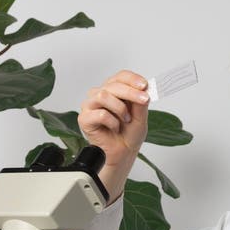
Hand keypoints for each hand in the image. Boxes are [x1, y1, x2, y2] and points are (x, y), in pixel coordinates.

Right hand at [79, 70, 149, 202]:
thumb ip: (141, 102)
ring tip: (125, 120)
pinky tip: (115, 127)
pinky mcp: (85, 118)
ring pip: (103, 95)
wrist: (123, 153)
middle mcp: (100, 95)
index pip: (121, 77)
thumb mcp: (141, 117)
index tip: (145, 86)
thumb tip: (143, 89)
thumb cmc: (129, 134)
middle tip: (144, 100)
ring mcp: (90, 106)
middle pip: (112, 85)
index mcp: (113, 90)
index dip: (132, 79)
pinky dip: (112, 121)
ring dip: (120, 108)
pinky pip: (100, 113)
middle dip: (131, 93)